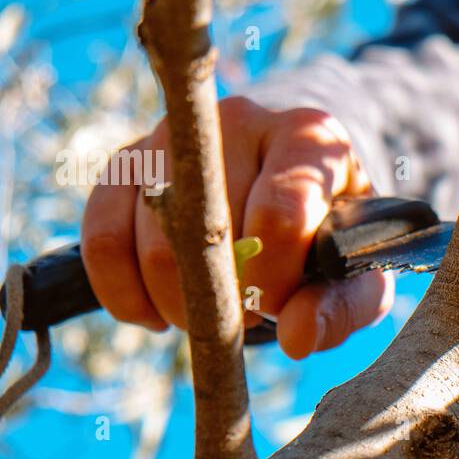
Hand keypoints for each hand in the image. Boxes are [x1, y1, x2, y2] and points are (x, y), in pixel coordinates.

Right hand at [82, 96, 393, 359]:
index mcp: (308, 138)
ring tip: (210, 311)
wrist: (289, 188)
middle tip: (243, 317)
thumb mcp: (356, 272)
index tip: (275, 305)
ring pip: (153, 241)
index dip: (272, 280)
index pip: (280, 213)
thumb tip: (295, 337)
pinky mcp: (126, 163)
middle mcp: (235, 121)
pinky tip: (155, 315)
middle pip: (209, 231)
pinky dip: (123, 294)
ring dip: (176, 302)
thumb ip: (341, 305)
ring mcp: (172, 135)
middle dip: (222, 298)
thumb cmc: (328, 235)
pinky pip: (101, 238)